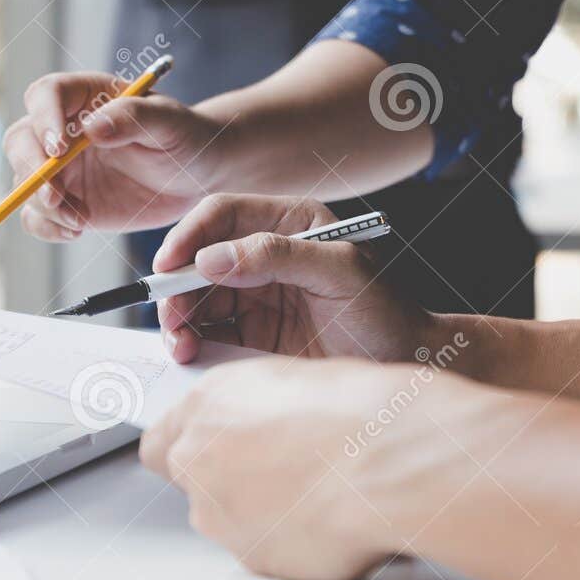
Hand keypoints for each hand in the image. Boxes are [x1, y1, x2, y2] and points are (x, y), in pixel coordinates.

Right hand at [2, 72, 226, 239]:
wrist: (196, 176)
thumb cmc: (185, 137)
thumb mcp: (169, 122)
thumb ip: (134, 117)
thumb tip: (92, 128)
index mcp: (86, 97)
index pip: (45, 95)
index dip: (43, 118)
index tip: (60, 148)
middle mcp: (64, 130)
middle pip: (21, 139)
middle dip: (32, 169)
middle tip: (55, 195)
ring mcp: (62, 168)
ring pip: (24, 181)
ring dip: (41, 204)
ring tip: (79, 220)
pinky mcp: (67, 201)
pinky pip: (37, 215)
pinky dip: (46, 226)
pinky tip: (77, 230)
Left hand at [141, 358, 433, 579]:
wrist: (389, 460)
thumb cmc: (358, 412)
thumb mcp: (294, 381)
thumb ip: (254, 408)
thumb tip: (258, 420)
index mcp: (206, 406)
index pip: (160, 443)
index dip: (190, 450)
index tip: (212, 453)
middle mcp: (199, 461)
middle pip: (194, 483)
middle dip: (229, 481)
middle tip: (284, 471)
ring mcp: (219, 515)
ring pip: (227, 520)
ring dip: (259, 513)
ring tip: (315, 494)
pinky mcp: (251, 558)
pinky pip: (262, 550)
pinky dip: (287, 542)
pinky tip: (325, 520)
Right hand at [152, 194, 434, 363]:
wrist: (410, 365)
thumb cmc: (389, 312)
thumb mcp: (342, 272)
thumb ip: (279, 255)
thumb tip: (212, 257)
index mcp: (291, 222)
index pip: (224, 214)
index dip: (191, 236)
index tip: (169, 266)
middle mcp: (268, 254)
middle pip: (201, 259)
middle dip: (178, 286)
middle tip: (172, 316)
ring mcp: (259, 295)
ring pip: (199, 298)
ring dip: (181, 319)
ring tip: (182, 344)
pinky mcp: (255, 335)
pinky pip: (210, 333)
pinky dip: (193, 343)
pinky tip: (192, 354)